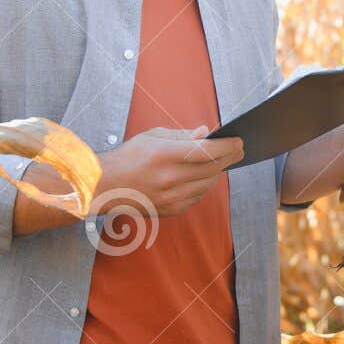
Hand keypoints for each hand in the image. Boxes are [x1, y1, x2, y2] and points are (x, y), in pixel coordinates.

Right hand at [95, 125, 243, 217]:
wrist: (105, 186)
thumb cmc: (128, 157)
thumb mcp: (153, 136)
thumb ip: (182, 135)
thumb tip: (205, 133)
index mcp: (165, 155)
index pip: (207, 151)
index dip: (227, 146)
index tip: (238, 141)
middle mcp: (170, 178)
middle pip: (212, 168)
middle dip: (228, 157)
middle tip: (238, 150)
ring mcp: (171, 197)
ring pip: (208, 184)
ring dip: (217, 172)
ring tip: (220, 161)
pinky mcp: (170, 209)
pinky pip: (197, 197)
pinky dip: (205, 186)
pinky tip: (204, 177)